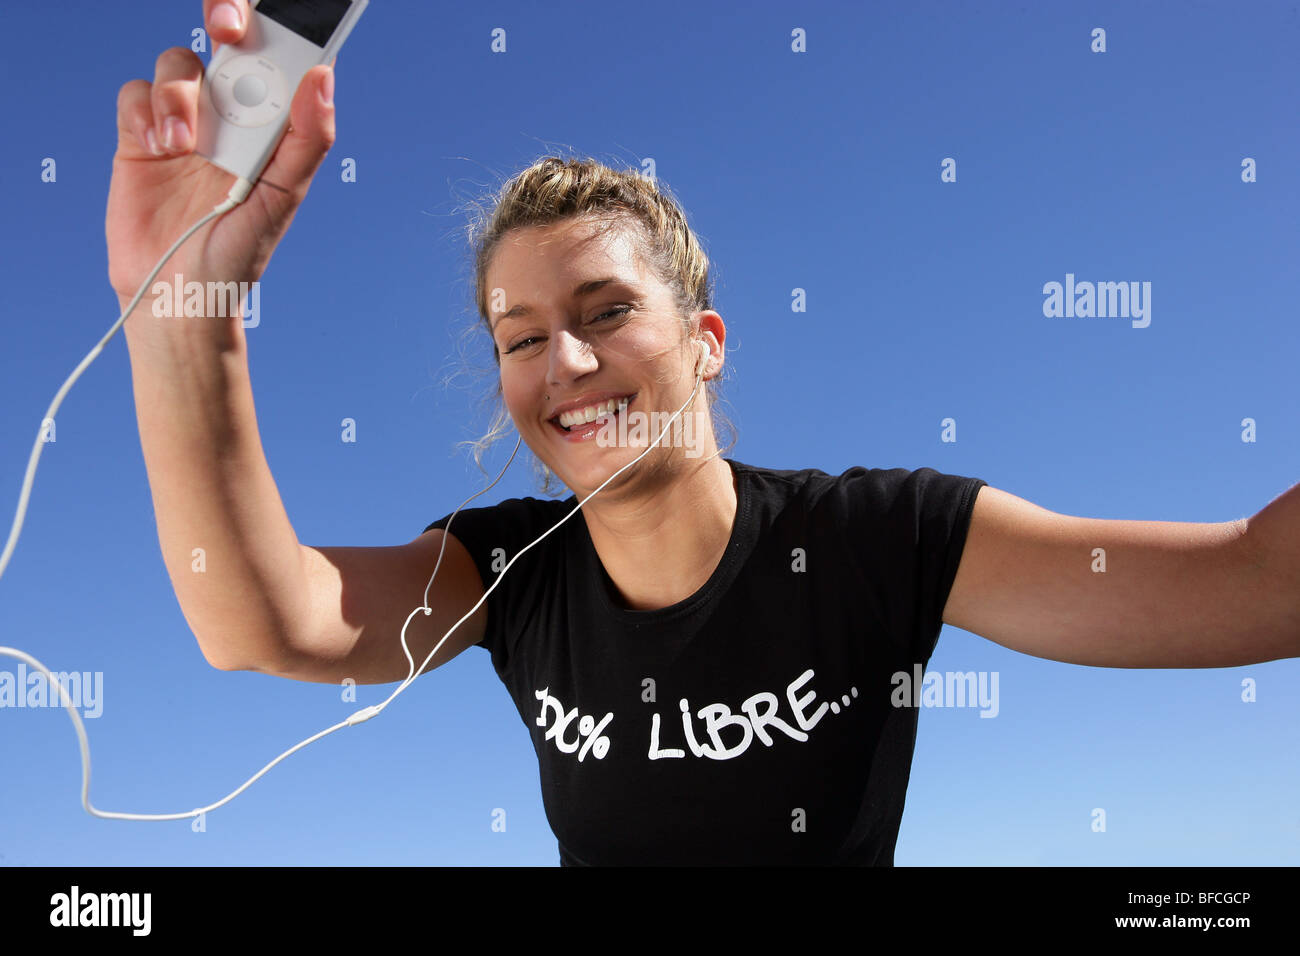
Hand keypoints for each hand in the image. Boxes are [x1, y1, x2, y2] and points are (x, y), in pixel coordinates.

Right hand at [106, 0, 337, 319]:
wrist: (180, 290)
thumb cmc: (240, 249)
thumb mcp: (283, 196)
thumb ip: (307, 138)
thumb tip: (322, 78)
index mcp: (273, 123)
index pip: (279, 58)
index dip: (279, 28)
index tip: (279, 21)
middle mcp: (231, 113)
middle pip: (225, 38)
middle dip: (226, 16)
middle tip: (227, 27)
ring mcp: (186, 120)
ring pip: (179, 64)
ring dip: (181, 95)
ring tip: (184, 146)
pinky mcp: (141, 134)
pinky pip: (136, 93)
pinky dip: (146, 113)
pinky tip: (159, 149)